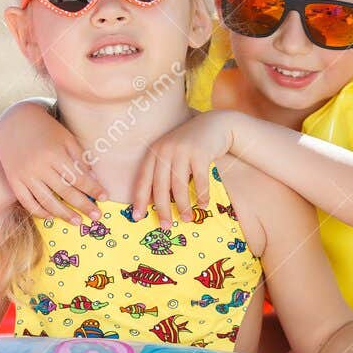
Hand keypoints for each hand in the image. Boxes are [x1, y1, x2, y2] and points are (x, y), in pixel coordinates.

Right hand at [0, 102, 105, 223]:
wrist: (15, 122)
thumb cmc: (46, 130)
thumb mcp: (66, 138)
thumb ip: (80, 158)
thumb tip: (94, 180)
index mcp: (54, 154)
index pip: (78, 177)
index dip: (93, 189)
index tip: (105, 197)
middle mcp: (39, 166)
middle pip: (65, 192)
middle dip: (83, 206)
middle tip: (96, 217)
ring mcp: (25, 175)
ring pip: (47, 200)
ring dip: (64, 214)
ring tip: (77, 222)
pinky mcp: (14, 180)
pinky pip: (27, 202)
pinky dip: (40, 211)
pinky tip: (52, 217)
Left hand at [136, 109, 235, 227]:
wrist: (214, 125)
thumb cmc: (191, 146)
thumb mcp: (172, 154)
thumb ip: (162, 171)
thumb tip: (155, 202)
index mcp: (155, 152)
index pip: (143, 179)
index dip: (139, 199)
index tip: (137, 217)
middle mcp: (165, 150)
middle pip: (160, 186)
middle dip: (162, 209)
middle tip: (165, 227)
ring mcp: (182, 151)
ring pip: (179, 186)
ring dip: (183, 206)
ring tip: (187, 219)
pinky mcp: (200, 153)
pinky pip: (199, 181)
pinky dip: (202, 195)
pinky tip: (203, 205)